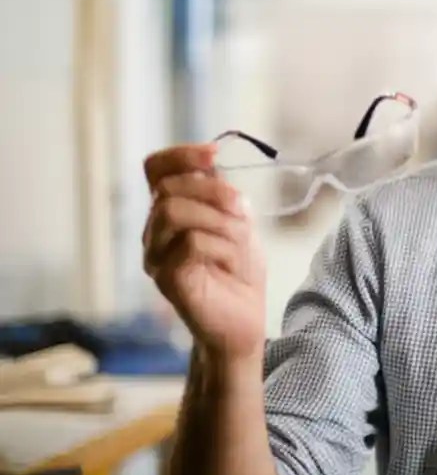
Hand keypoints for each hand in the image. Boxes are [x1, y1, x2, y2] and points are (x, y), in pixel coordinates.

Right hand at [142, 144, 267, 365]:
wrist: (243, 319)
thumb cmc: (238, 271)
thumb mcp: (238, 222)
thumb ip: (223, 195)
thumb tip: (212, 164)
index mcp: (171, 210)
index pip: (156, 169)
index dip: (180, 155)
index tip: (213, 155)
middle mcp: (155, 230)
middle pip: (168, 188)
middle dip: (213, 191)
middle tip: (241, 210)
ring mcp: (156, 255)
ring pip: (172, 211)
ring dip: (217, 219)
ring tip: (239, 240)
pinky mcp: (166, 278)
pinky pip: (189, 244)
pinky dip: (220, 246)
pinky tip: (231, 263)